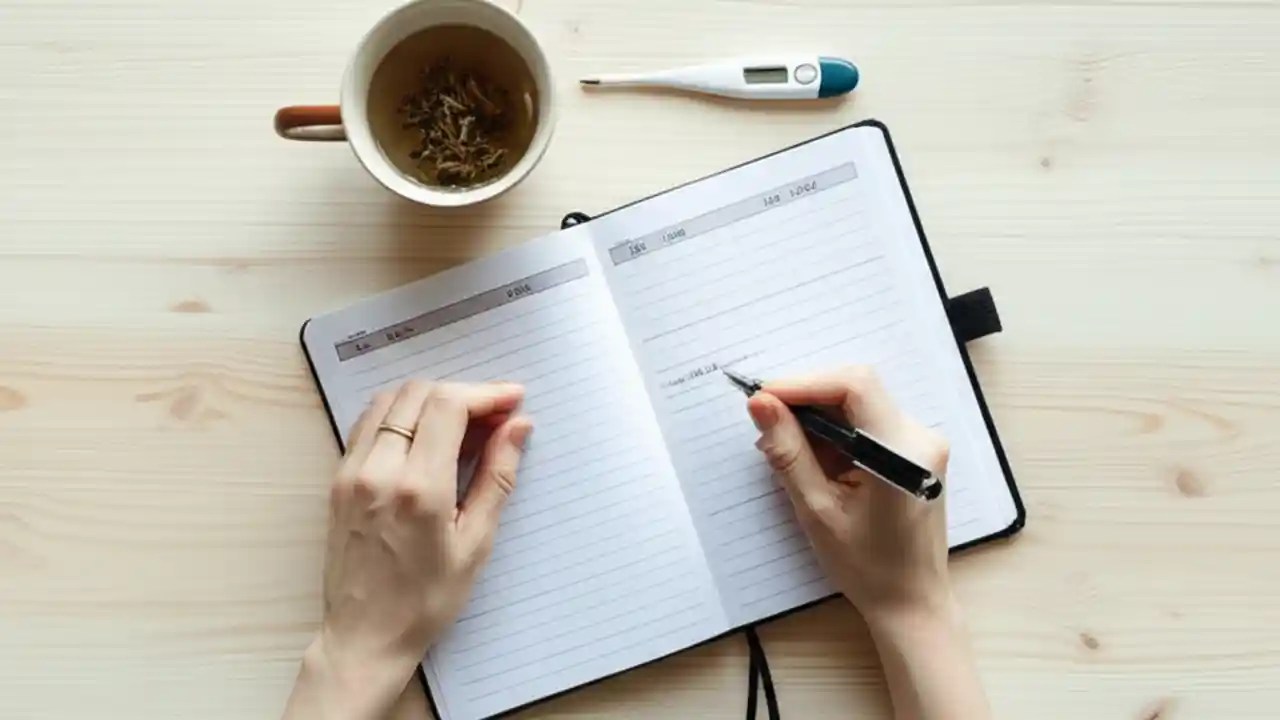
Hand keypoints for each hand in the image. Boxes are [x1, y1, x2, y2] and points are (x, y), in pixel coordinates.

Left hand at [284, 380, 530, 719]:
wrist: (364, 635)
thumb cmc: (426, 600)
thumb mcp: (475, 543)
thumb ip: (497, 477)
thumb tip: (518, 427)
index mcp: (419, 488)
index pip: (448, 405)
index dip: (485, 392)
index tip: (513, 399)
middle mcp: (379, 470)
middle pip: (419, 393)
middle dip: (462, 392)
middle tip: (494, 414)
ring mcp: (352, 472)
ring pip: (389, 400)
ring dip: (429, 398)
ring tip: (462, 422)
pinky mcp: (338, 479)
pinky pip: (368, 423)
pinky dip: (400, 414)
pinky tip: (425, 435)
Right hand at [746, 366, 950, 624]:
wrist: (911, 601)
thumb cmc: (868, 567)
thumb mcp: (817, 509)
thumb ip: (788, 452)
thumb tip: (761, 404)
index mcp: (903, 452)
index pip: (854, 386)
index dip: (803, 382)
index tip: (764, 397)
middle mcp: (920, 438)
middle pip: (856, 390)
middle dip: (806, 398)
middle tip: (765, 421)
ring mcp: (920, 443)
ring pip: (858, 405)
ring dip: (817, 417)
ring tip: (782, 447)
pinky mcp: (912, 452)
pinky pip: (867, 423)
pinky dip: (834, 432)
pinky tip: (810, 457)